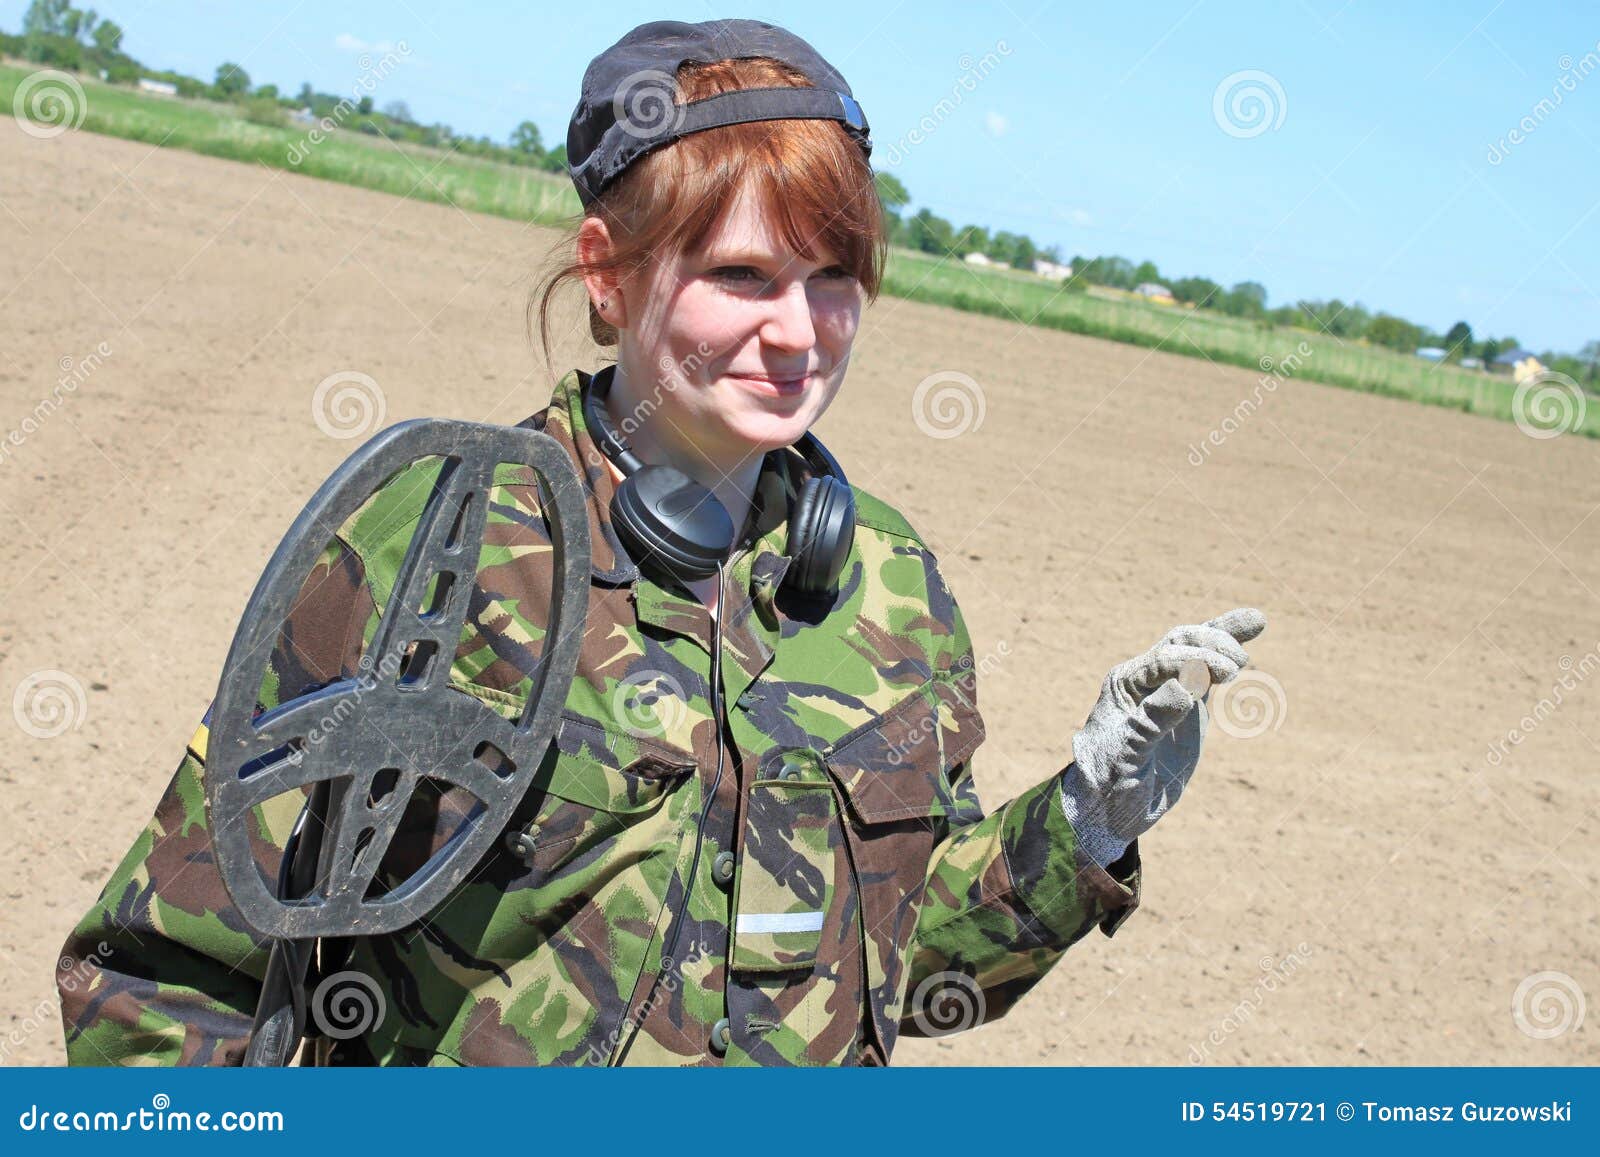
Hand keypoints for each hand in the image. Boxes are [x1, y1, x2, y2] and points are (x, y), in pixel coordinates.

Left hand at [1059, 607, 1266, 866]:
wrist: (1110, 806)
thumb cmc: (1110, 781)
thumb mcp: (1127, 758)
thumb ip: (1151, 722)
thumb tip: (1184, 686)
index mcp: (1125, 684)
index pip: (1164, 658)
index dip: (1196, 660)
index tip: (1227, 675)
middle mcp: (1145, 679)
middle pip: (1181, 641)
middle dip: (1212, 641)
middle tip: (1238, 663)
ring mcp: (1168, 688)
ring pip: (1196, 647)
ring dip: (1223, 634)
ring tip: (1255, 621)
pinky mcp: (1188, 702)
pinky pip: (1208, 669)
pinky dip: (1228, 650)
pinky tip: (1253, 628)